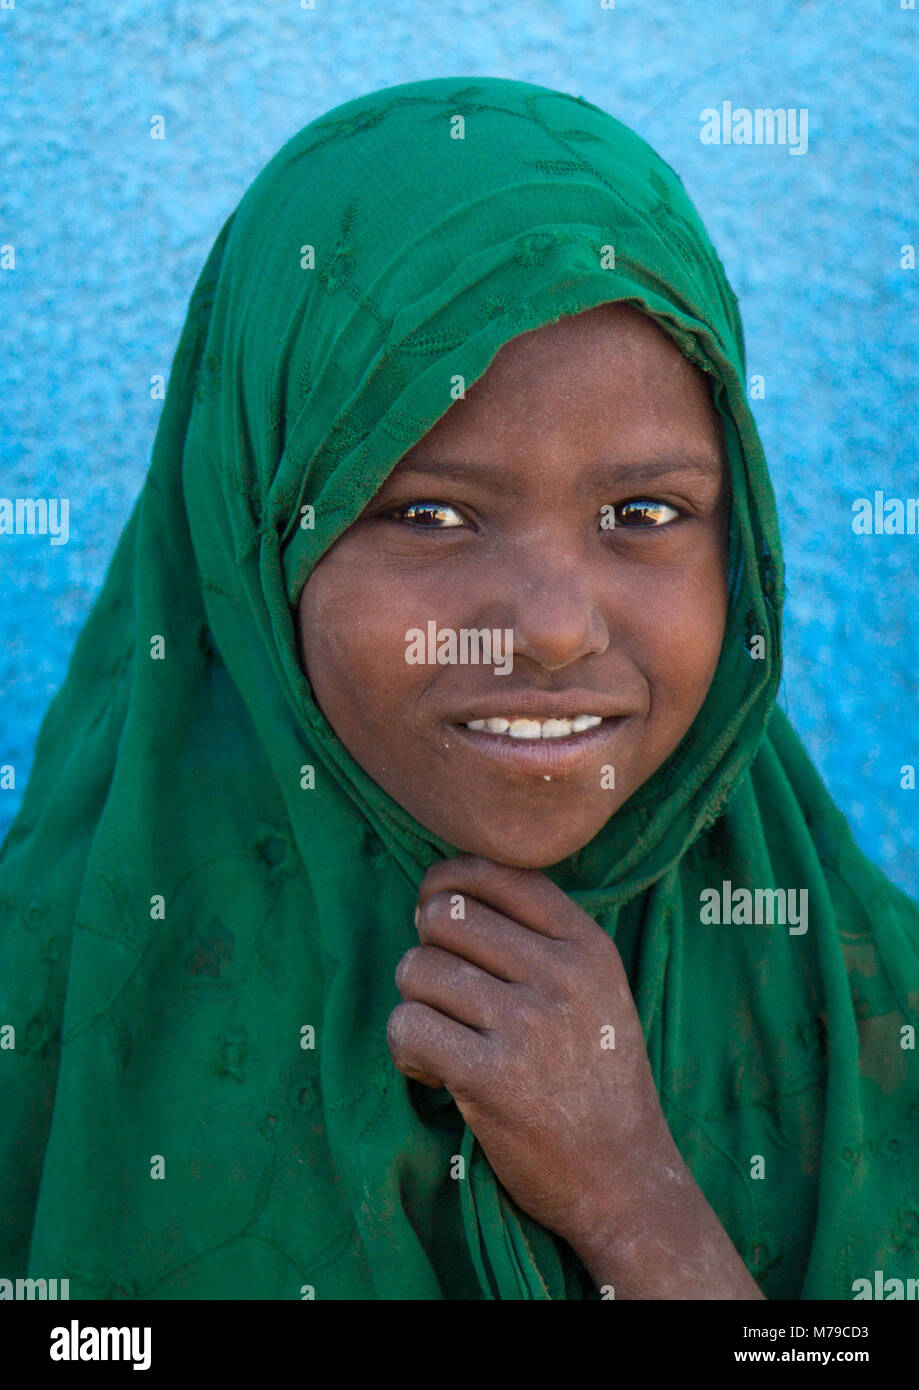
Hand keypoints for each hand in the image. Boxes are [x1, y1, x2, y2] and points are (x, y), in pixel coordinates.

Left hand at [386, 854, 673, 1251]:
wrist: (623, 1179)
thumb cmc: (597, 1078)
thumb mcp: (598, 990)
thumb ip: (542, 938)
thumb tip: (446, 892)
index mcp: (586, 945)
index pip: (494, 872)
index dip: (445, 881)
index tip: (433, 906)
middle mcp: (560, 975)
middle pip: (444, 916)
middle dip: (426, 949)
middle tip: (441, 992)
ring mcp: (526, 1025)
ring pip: (417, 969)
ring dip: (414, 1003)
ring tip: (439, 1036)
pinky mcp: (489, 1077)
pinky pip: (407, 1027)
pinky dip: (405, 1049)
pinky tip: (432, 1069)